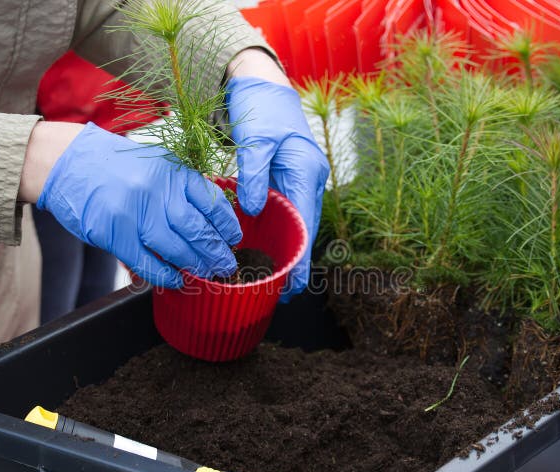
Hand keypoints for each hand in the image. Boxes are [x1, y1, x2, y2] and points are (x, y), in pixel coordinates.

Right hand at [29, 122, 241, 287]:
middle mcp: (157, 189)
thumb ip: (181, 189)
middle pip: (198, 229)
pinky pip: (147, 262)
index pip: (211, 201)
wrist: (67, 163)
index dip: (226, 225)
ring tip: (207, 273)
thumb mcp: (156, 165)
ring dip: (195, 265)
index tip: (233, 238)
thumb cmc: (115, 167)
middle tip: (225, 265)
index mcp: (172, 170)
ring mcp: (135, 211)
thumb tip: (210, 221)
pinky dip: (165, 275)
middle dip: (216, 252)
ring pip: (176, 248)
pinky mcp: (114, 232)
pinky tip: (176, 279)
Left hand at [226, 51, 328, 300]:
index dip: (301, 258)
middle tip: (281, 294)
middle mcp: (308, 182)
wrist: (264, 89)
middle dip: (296, 263)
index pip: (306, 226)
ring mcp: (300, 183)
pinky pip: (285, 214)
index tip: (295, 285)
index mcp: (307, 174)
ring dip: (286, 251)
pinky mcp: (288, 183)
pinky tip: (263, 250)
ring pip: (295, 225)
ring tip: (272, 281)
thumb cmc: (262, 112)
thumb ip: (254, 177)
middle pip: (305, 231)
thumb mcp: (256, 143)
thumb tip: (250, 211)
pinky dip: (275, 233)